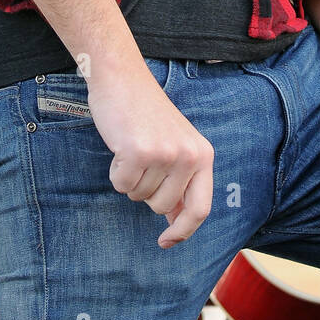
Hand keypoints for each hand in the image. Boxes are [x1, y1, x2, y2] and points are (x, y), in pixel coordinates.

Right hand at [86, 68, 214, 248]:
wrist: (122, 77)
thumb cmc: (146, 113)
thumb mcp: (176, 144)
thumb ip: (181, 181)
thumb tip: (176, 223)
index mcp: (204, 154)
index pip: (200, 209)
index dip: (183, 231)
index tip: (166, 242)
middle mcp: (189, 156)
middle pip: (161, 206)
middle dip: (146, 192)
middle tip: (142, 159)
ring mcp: (165, 154)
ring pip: (138, 196)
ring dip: (130, 178)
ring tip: (133, 147)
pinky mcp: (138, 152)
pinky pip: (120, 185)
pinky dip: (115, 171)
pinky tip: (120, 146)